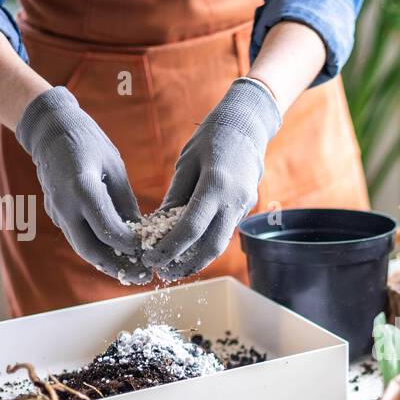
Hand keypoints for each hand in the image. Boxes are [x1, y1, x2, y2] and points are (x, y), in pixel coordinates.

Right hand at [15, 86, 149, 283]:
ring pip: (82, 248)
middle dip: (118, 268)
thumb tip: (143, 234)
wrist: (49, 129)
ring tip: (132, 273)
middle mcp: (65, 204)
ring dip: (107, 264)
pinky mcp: (55, 213)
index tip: (151, 252)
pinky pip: (78, 237)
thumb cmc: (87, 141)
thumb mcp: (115, 167)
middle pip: (90, 250)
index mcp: (82, 188)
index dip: (132, 247)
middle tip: (142, 278)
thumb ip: (126, 203)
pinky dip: (97, 249)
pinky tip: (118, 255)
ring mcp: (56, 210)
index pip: (109, 231)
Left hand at [146, 78, 280, 279]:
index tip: (151, 259)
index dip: (169, 248)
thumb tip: (157, 227)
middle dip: (185, 264)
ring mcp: (244, 205)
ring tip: (175, 268)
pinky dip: (207, 246)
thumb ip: (175, 196)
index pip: (191, 228)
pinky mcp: (246, 207)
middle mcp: (234, 200)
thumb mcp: (186, 162)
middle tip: (163, 274)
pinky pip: (225, 233)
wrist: (248, 124)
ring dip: (198, 260)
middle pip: (210, 246)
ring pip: (221, 244)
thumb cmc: (212, 137)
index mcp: (216, 185)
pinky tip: (190, 251)